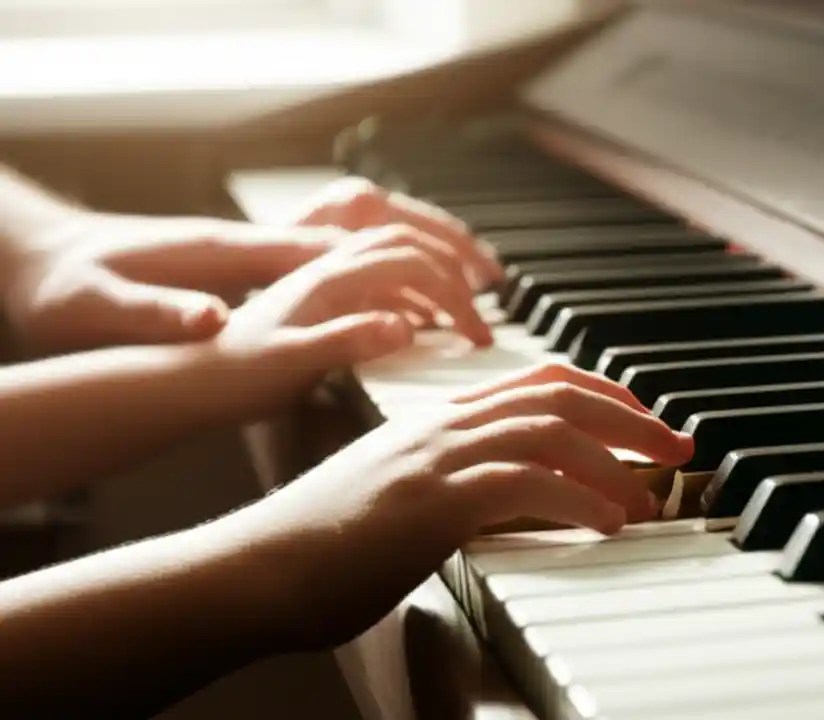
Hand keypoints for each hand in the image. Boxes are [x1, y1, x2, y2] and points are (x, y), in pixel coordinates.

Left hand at [2, 178, 497, 355]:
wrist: (46, 268)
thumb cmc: (77, 292)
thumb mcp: (111, 309)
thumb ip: (185, 316)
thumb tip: (262, 323)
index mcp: (259, 257)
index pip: (375, 256)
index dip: (435, 290)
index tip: (472, 332)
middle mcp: (276, 241)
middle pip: (389, 223)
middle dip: (452, 252)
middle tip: (496, 295)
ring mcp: (275, 246)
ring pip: (376, 224)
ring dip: (432, 242)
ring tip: (477, 279)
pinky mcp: (269, 261)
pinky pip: (352, 242)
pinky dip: (395, 253)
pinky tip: (408, 291)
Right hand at [227, 363, 693, 648]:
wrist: (254, 573)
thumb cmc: (324, 548)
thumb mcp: (403, 498)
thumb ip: (459, 485)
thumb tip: (517, 502)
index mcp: (436, 420)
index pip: (537, 382)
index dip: (602, 394)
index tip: (643, 420)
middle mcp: (440, 427)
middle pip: (557, 395)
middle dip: (630, 417)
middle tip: (677, 445)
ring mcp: (432, 460)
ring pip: (547, 430)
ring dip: (616, 459)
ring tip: (654, 492)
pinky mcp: (427, 503)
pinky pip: (522, 483)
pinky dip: (578, 496)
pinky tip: (608, 519)